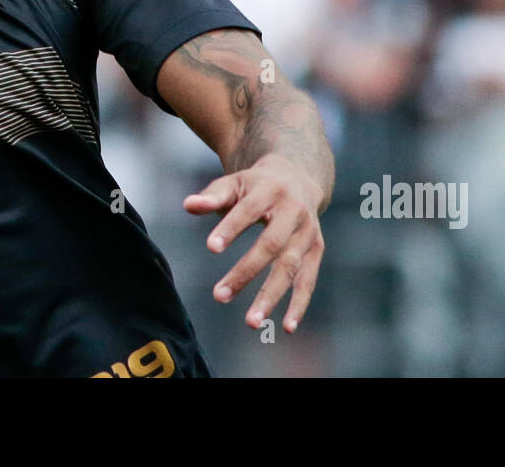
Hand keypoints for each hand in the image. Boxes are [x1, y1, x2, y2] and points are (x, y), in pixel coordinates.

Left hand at [183, 153, 324, 332]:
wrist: (297, 177)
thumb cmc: (255, 186)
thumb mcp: (234, 183)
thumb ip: (212, 196)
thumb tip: (188, 205)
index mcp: (271, 189)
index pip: (249, 210)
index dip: (231, 228)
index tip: (211, 247)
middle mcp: (294, 211)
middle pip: (271, 244)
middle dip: (245, 272)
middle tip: (219, 296)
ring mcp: (308, 232)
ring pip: (291, 267)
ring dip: (271, 296)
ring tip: (251, 322)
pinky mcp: (316, 250)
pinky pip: (308, 280)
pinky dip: (299, 304)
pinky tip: (286, 326)